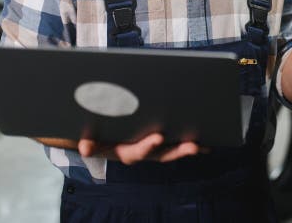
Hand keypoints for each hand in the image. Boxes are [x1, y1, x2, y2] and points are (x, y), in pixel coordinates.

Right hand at [77, 133, 199, 164]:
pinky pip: (177, 144)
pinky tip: (206, 140)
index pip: (138, 151)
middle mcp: (142, 153)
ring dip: (188, 148)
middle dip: (178, 151)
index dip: (148, 145)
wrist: (100, 141)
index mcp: (126, 152)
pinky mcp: (160, 144)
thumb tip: (85, 148)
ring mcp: (153, 150)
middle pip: (162, 154)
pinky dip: (191, 144)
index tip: (159, 137)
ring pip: (173, 151)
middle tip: (193, 146)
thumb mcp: (89, 140)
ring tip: (204, 144)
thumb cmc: (96, 136)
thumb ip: (88, 143)